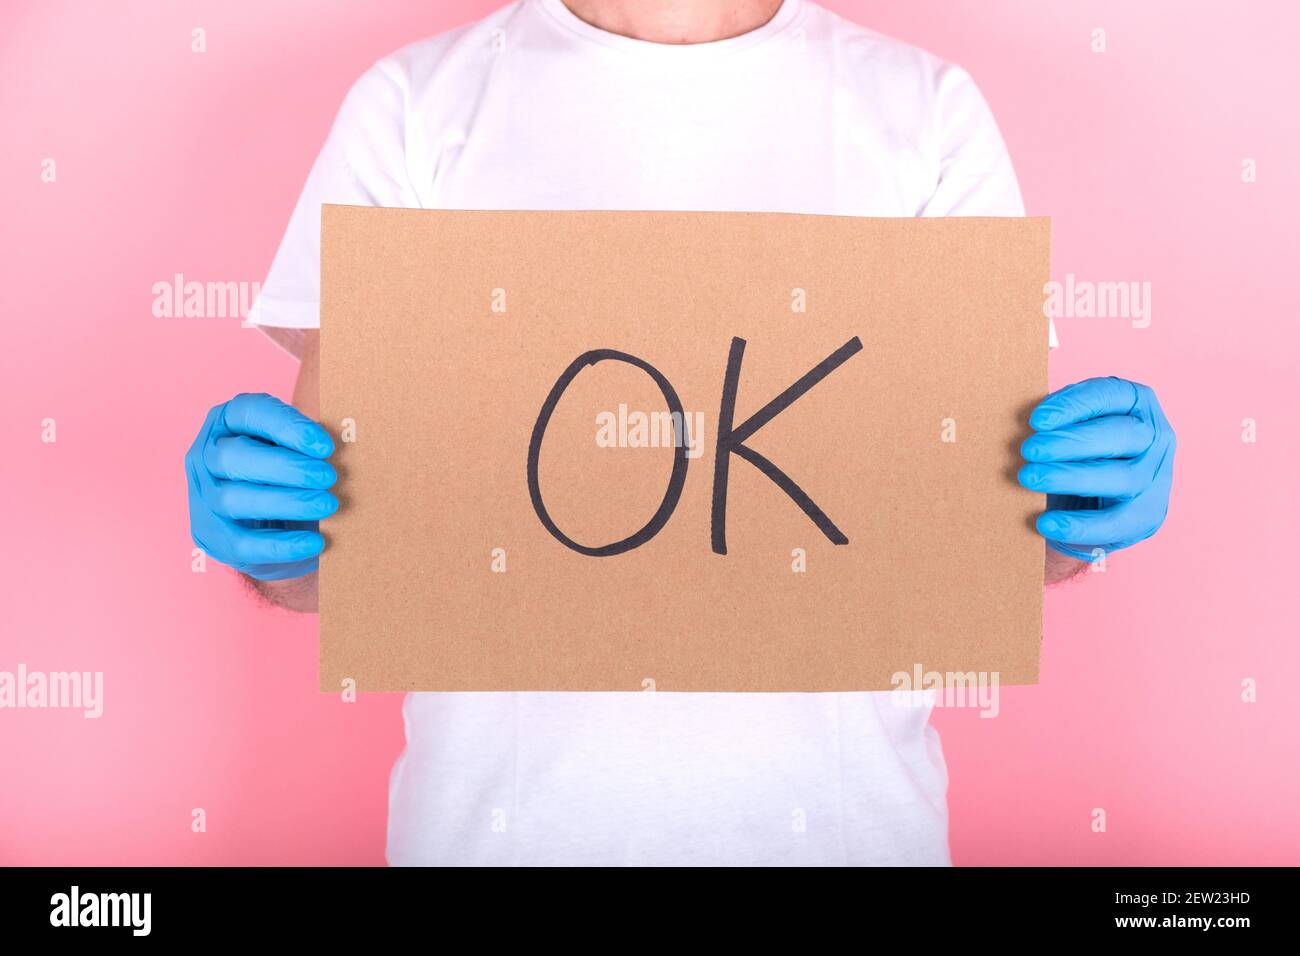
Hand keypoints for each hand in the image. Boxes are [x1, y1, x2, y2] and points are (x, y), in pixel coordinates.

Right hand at [185, 393, 337, 579]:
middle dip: (287, 467)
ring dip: (286, 502)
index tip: (325, 446)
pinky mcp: (212, 536)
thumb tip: (340, 444)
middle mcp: (206, 456)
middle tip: (329, 477)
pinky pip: (242, 543)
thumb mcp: (293, 447)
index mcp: (226, 422)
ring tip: (327, 505)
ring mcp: (203, 497)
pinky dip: (280, 545)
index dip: (288, 426)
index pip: (248, 412)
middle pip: (236, 456)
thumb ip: (307, 441)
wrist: (271, 526)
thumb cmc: (286, 472)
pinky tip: (314, 543)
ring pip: (234, 499)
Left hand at [1017, 377, 1174, 560]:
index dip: (1073, 405)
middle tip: (1029, 450)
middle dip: (1070, 442)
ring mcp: (1155, 478)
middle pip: (1120, 434)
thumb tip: (1027, 425)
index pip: (1111, 394)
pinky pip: (1115, 522)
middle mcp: (1154, 438)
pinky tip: (1046, 522)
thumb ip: (1058, 420)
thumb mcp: (1072, 427)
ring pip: (1121, 476)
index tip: (1037, 420)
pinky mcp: (1147, 516)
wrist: (1092, 507)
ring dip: (1070, 477)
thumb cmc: (1076, 453)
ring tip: (1030, 479)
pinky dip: (1079, 524)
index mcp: (1136, 404)